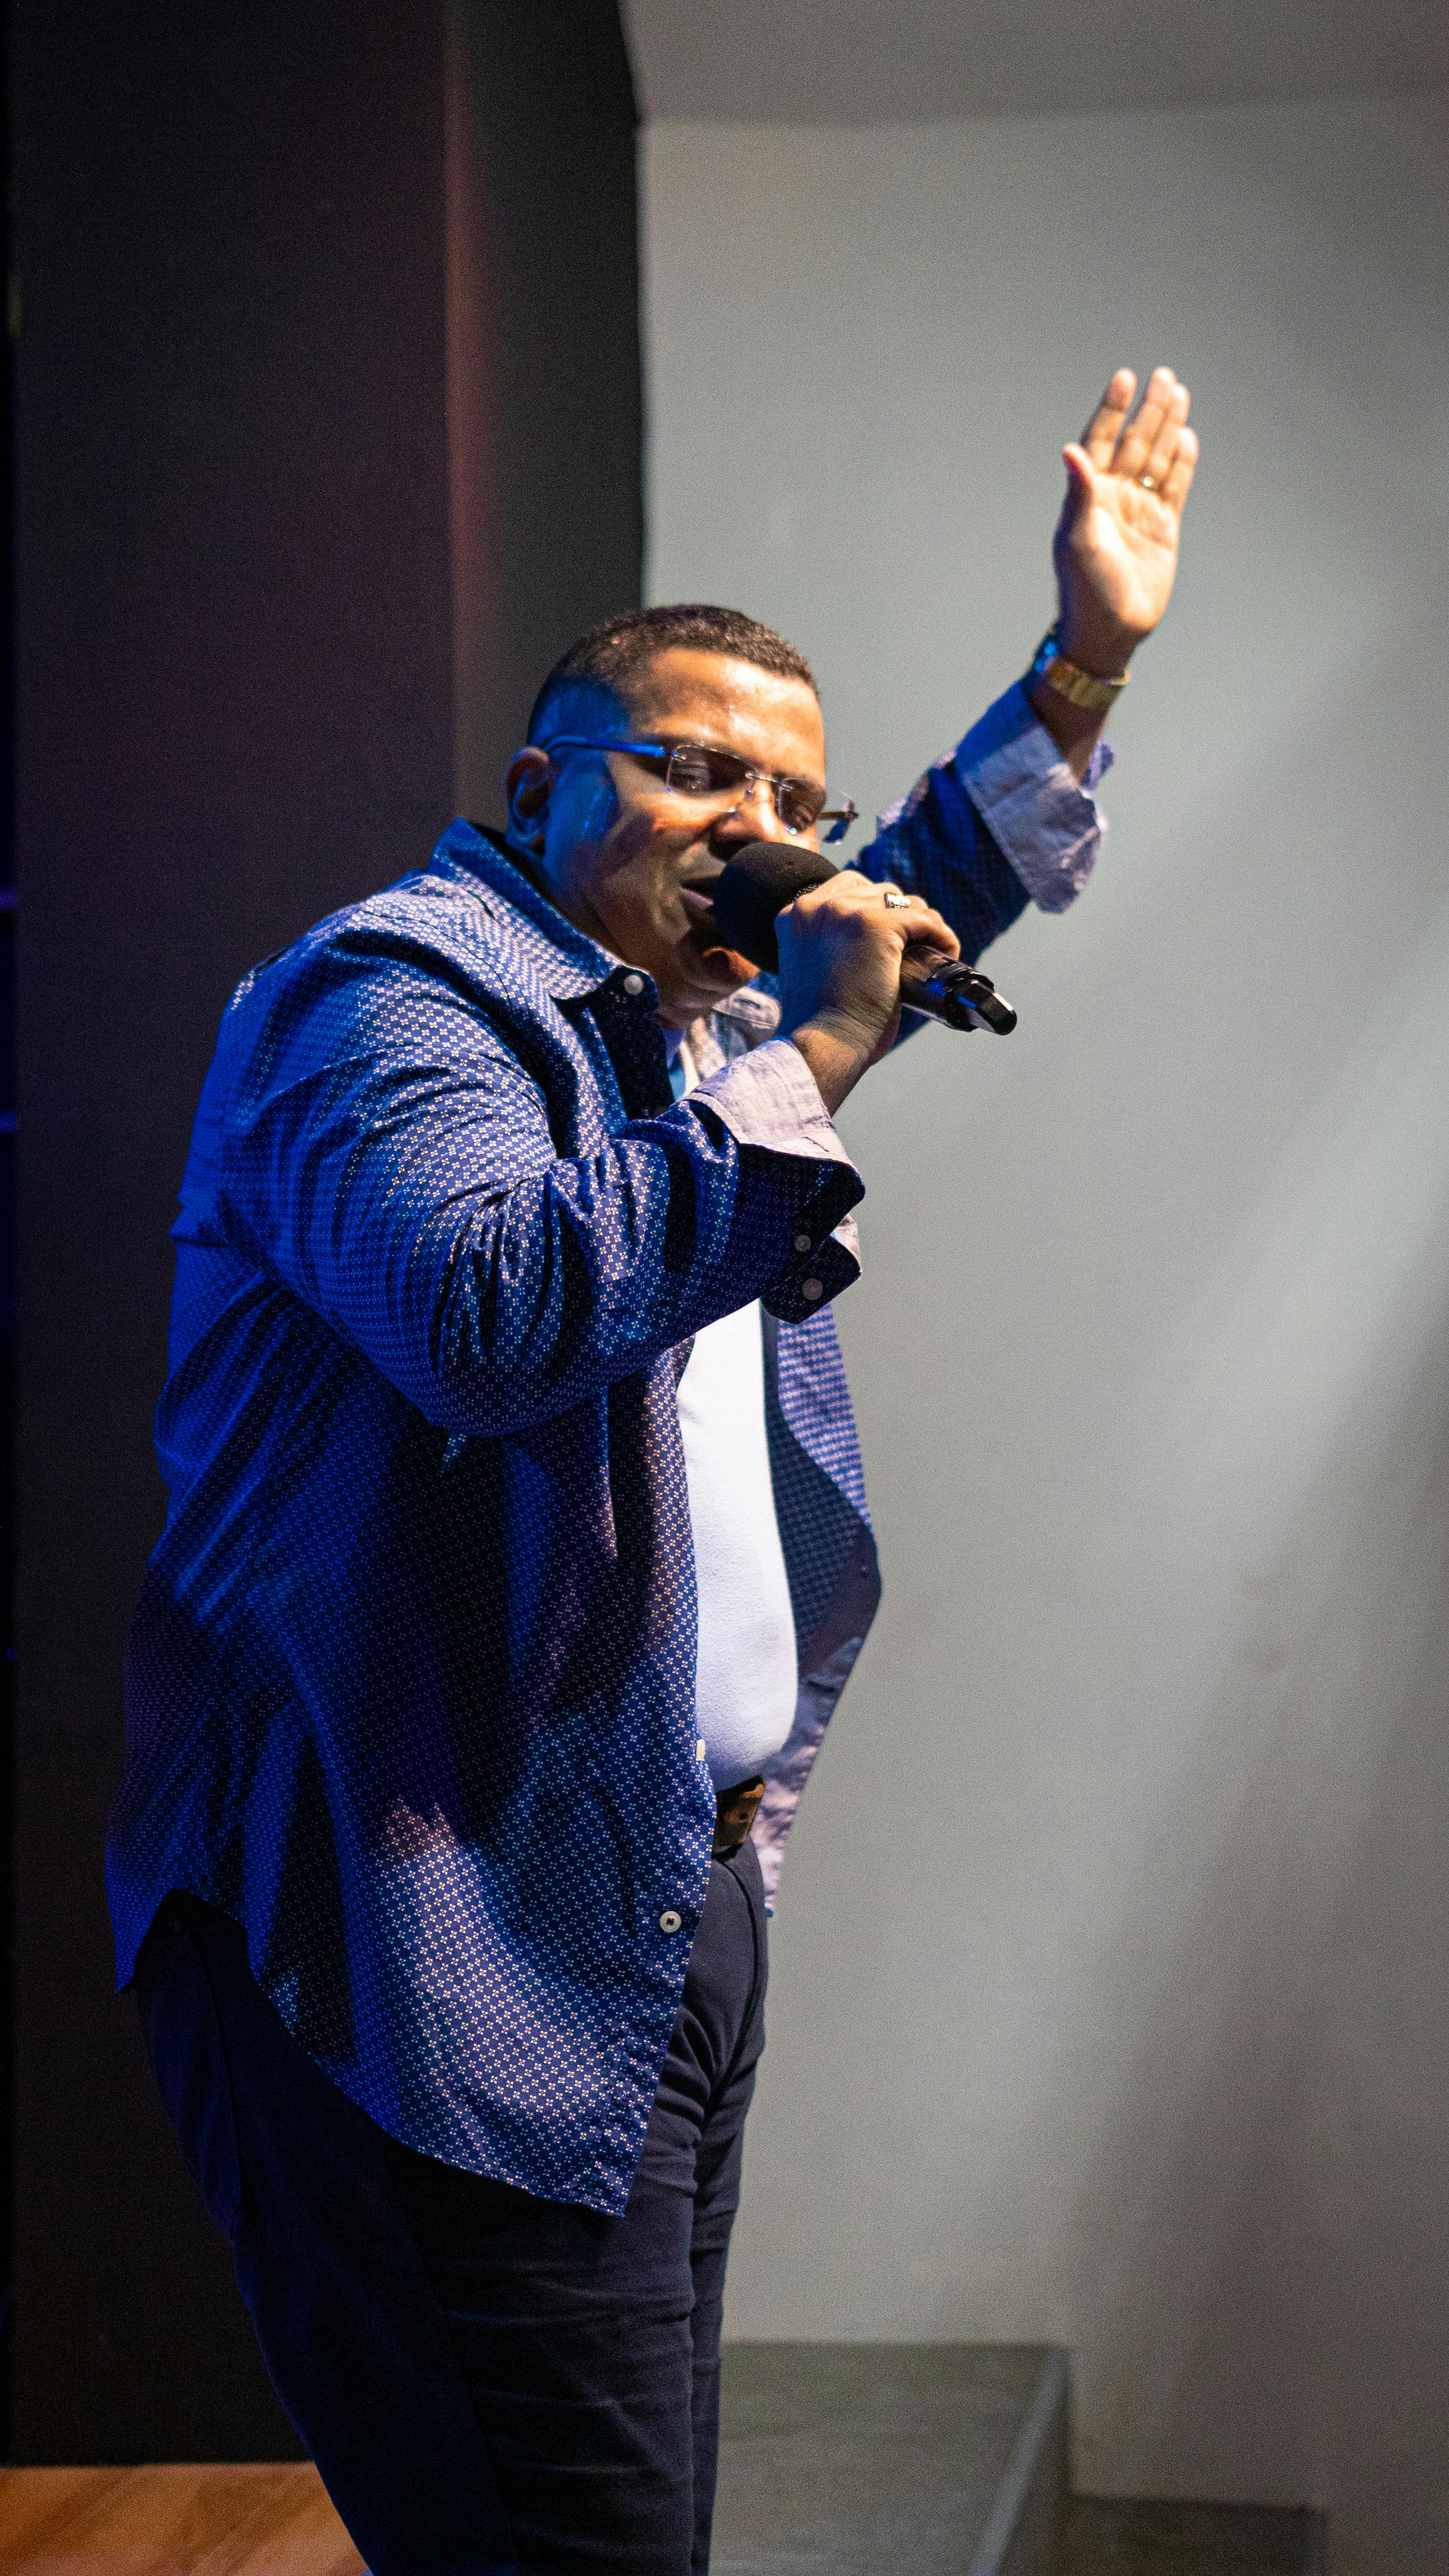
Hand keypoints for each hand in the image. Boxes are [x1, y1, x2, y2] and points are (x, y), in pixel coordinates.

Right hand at [775, 874, 958, 1112]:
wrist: (822, 1045)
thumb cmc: (821, 1026)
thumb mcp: (815, 970)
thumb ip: (832, 946)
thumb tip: (876, 944)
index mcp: (794, 916)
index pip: (844, 889)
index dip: (872, 908)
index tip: (888, 937)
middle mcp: (815, 906)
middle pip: (875, 890)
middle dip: (898, 915)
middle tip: (913, 947)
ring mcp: (845, 912)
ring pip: (902, 901)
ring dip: (922, 923)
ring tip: (931, 951)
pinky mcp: (876, 926)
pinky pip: (924, 918)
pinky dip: (941, 934)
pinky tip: (946, 952)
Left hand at [1052, 365, 1198, 675]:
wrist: (1109, 630)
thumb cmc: (1084, 589)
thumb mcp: (1077, 538)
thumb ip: (1080, 492)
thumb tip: (1071, 450)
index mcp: (1088, 495)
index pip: (1100, 441)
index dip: (1112, 410)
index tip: (1125, 378)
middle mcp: (1114, 497)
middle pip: (1134, 443)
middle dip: (1148, 410)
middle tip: (1164, 376)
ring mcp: (1139, 510)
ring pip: (1157, 459)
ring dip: (1167, 427)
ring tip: (1178, 393)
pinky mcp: (1163, 527)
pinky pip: (1174, 487)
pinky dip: (1181, 463)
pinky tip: (1187, 437)